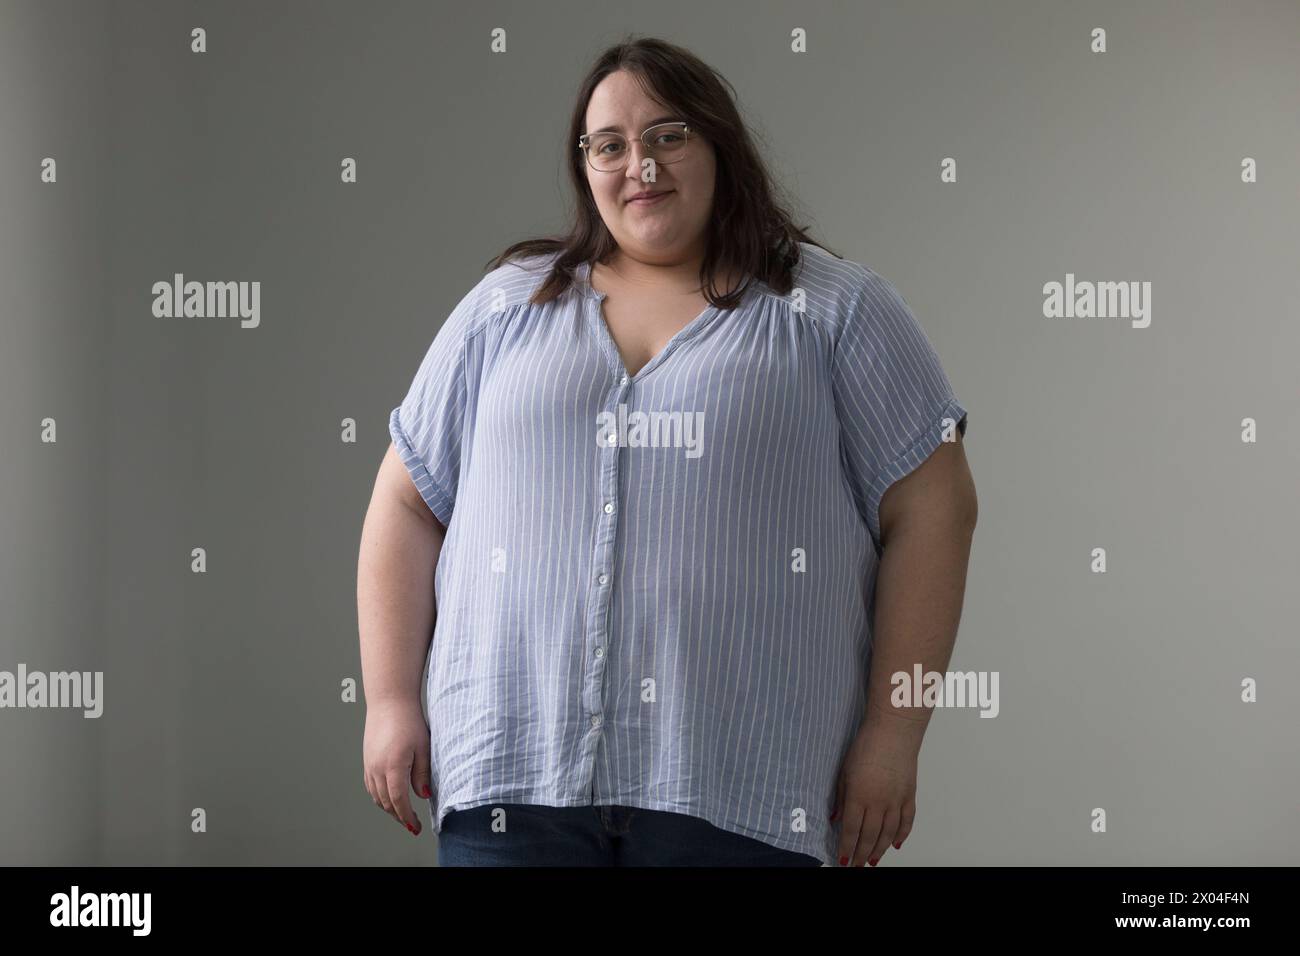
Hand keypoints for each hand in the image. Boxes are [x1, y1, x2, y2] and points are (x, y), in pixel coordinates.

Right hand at [362, 697, 431, 836]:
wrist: (389, 703)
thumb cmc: (409, 722)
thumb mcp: (423, 747)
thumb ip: (423, 773)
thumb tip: (423, 796)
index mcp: (393, 767)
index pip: (398, 801)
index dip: (407, 817)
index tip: (415, 827)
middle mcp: (377, 769)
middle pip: (386, 803)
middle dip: (399, 817)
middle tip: (412, 826)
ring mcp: (370, 765)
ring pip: (377, 797)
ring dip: (389, 809)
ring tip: (403, 815)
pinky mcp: (367, 761)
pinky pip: (371, 787)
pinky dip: (380, 798)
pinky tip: (390, 798)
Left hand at [829, 719, 918, 865]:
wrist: (893, 732)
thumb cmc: (866, 746)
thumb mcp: (844, 771)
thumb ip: (840, 798)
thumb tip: (835, 819)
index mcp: (858, 796)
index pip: (851, 830)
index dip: (847, 847)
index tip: (843, 859)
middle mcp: (878, 803)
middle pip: (869, 836)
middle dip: (861, 854)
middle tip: (856, 866)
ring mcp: (896, 801)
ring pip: (888, 834)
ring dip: (879, 850)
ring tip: (872, 861)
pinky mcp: (909, 796)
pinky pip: (906, 822)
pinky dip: (901, 836)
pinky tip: (895, 845)